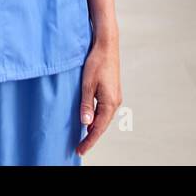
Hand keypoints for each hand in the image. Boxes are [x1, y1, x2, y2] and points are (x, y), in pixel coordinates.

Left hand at [77, 37, 120, 156]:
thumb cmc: (96, 62)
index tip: (80, 150)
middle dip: (91, 137)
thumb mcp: (87, 84)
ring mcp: (115, 97)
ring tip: (83, 137)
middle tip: (79, 147)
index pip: (98, 128)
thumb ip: (86, 105)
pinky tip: (90, 120)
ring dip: (94, 128)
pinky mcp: (113, 92)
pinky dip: (97, 118)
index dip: (89, 141)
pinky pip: (104, 110)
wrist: (107, 45)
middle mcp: (115, 102)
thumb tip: (86, 124)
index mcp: (109, 102)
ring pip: (104, 118)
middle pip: (102, 125)